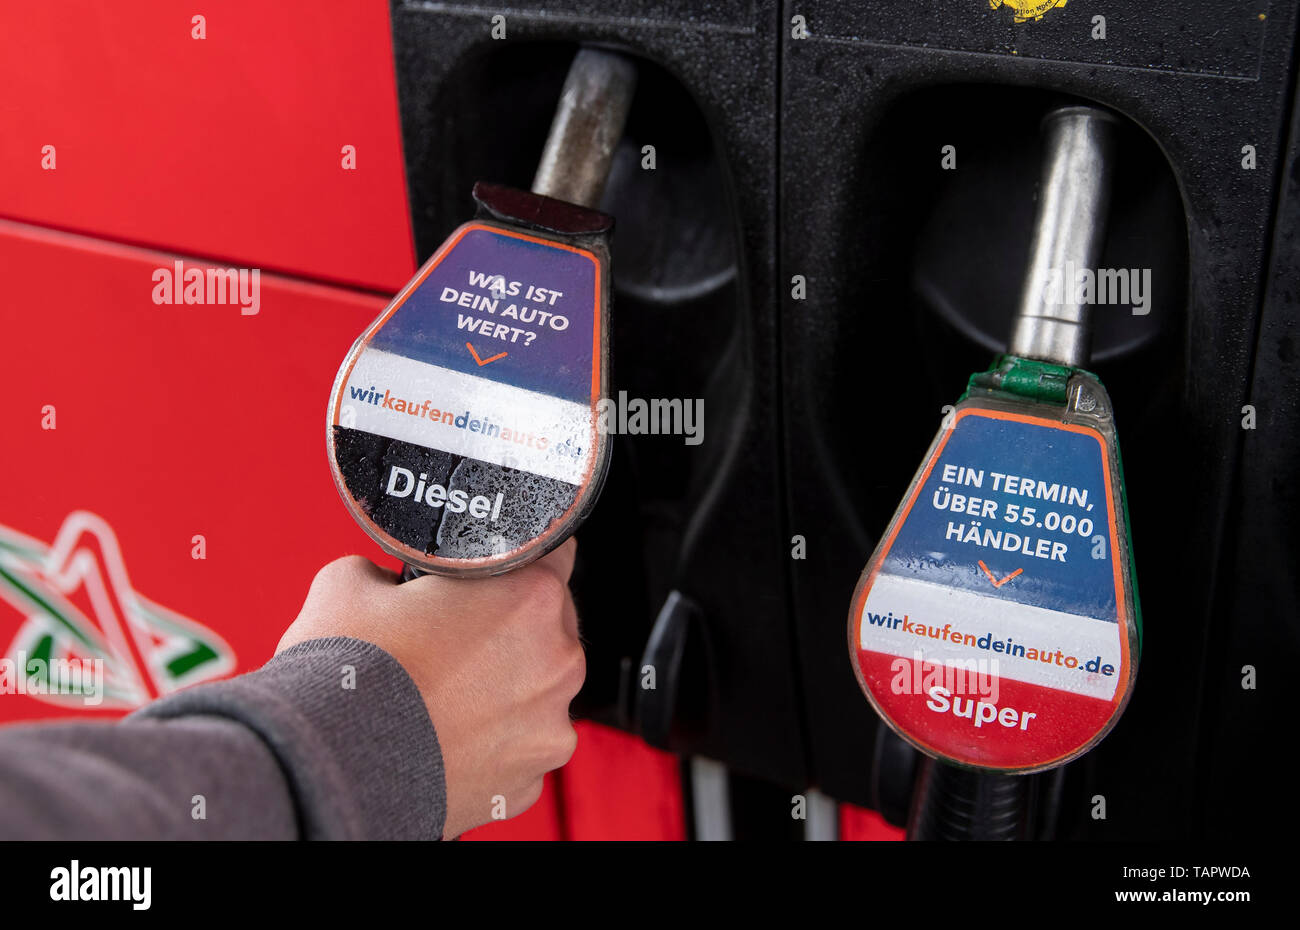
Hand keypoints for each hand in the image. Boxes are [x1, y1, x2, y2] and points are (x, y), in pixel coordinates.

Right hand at [277, 540, 584, 837]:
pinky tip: (443, 738)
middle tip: (448, 640)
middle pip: (547, 627)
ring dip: (502, 690)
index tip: (487, 574)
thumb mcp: (351, 580)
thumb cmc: (346, 675)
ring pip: (535, 694)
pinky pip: (517, 750)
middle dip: (507, 629)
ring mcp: (549, 729)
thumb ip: (391, 568)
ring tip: (441, 697)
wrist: (328, 774)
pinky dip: (489, 745)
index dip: (513, 559)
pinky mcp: (527, 784)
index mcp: (531, 597)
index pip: (551, 552)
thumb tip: (388, 583)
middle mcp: (558, 662)